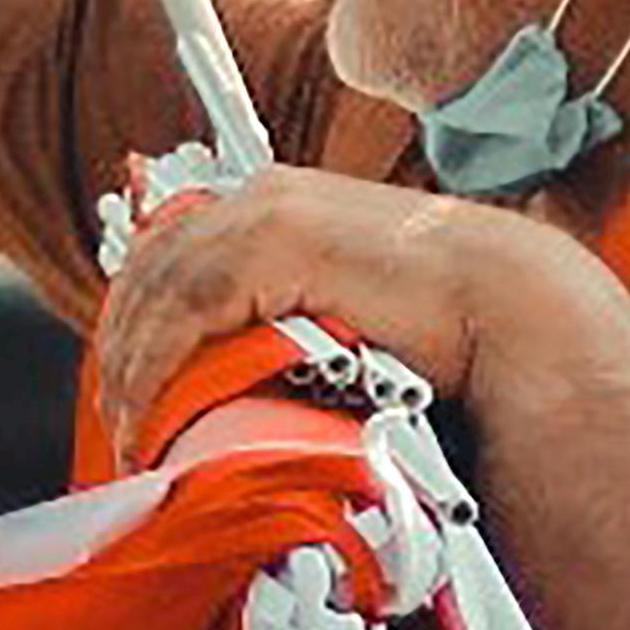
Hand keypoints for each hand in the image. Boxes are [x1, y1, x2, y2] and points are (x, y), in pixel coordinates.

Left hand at [87, 162, 600, 461]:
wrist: (511, 316)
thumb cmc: (446, 330)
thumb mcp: (347, 318)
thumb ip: (295, 327)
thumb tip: (254, 382)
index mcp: (280, 206)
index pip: (175, 255)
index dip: (139, 319)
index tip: (126, 385)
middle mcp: (264, 198)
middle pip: (152, 269)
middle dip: (124, 346)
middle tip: (118, 419)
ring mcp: (267, 214)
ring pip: (158, 290)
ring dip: (130, 366)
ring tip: (129, 432)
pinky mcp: (274, 243)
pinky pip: (183, 309)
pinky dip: (153, 365)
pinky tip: (147, 412)